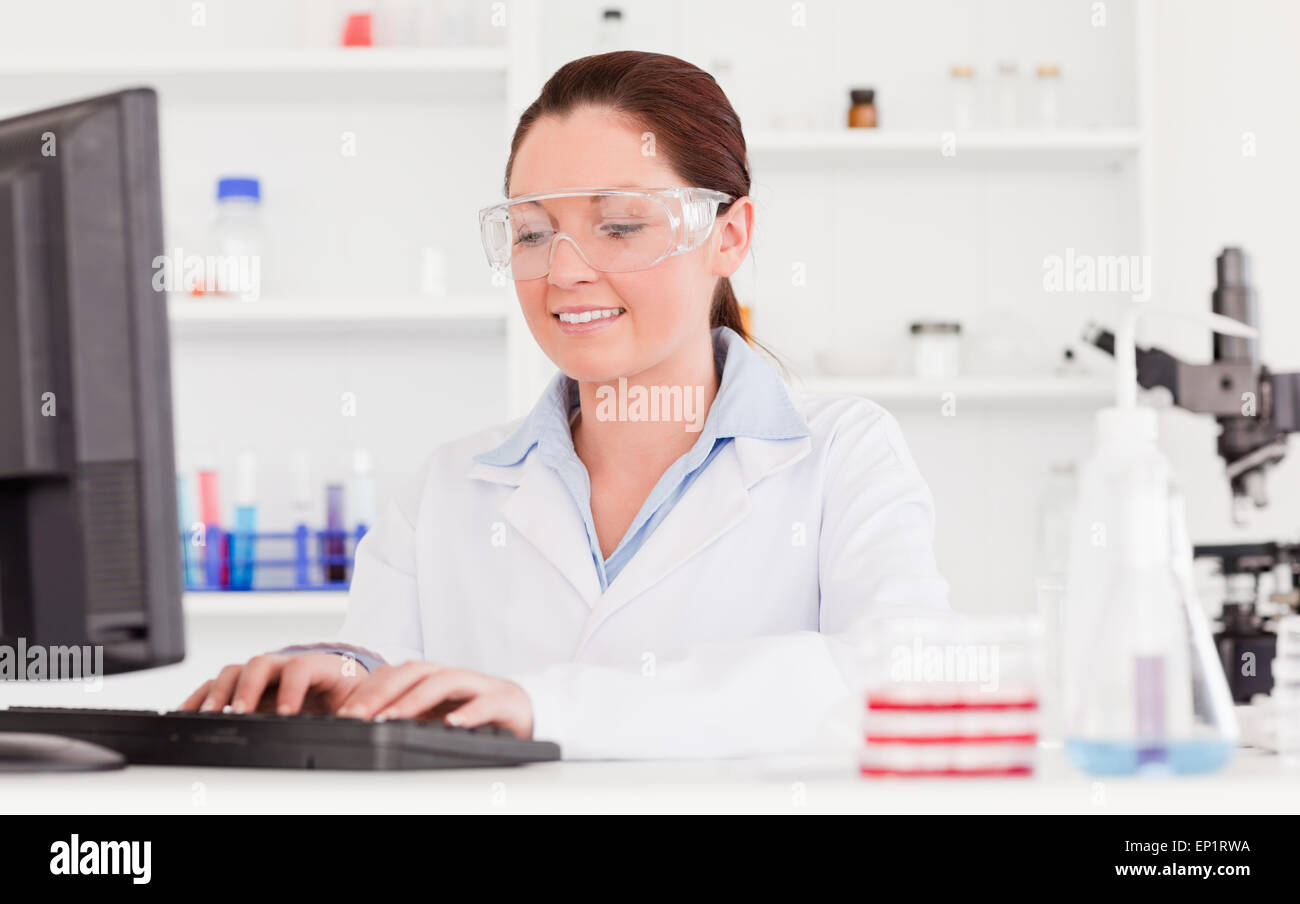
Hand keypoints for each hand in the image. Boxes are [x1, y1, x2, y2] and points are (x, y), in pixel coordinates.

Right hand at [178, 652, 367, 715]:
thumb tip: (355, 724)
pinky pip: (217, 686)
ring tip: (208, 716)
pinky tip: (186, 715)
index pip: (302, 667)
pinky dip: (200, 698)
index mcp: (319, 666)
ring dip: (219, 694)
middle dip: (247, 689)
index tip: (285, 713)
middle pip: (260, 663)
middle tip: (240, 713)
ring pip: (234, 672)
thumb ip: (355, 709)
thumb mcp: (360, 699)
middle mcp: (286, 665)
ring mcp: (263, 675)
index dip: (291, 688)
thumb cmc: (349, 692)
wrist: (343, 683)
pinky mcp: (245, 687)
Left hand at [335, 662, 533, 739]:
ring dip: (415, 700)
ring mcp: (481, 686)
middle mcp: (456, 677)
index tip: (343, 713)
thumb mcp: (440, 715)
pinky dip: (469, 713)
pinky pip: (486, 704)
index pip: (397, 674)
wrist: (533, 713)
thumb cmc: (482, 715)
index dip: (369, 690)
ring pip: (445, 682)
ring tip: (392, 718)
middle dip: (382, 692)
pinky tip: (452, 724)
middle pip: (415, 671)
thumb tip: (366, 726)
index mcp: (436, 679)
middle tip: (356, 716)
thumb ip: (410, 715)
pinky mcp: (506, 701)